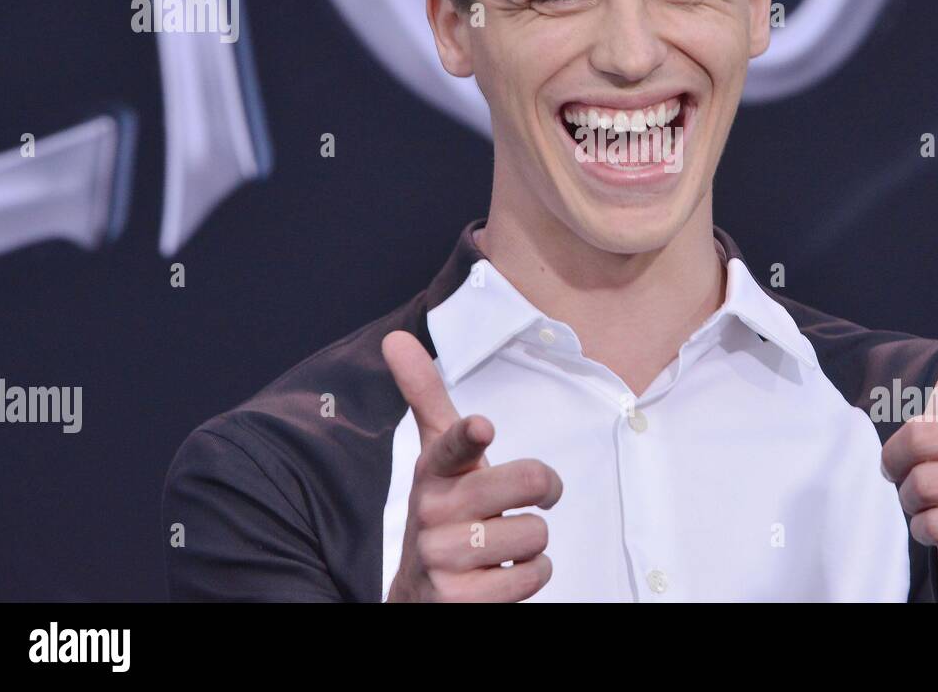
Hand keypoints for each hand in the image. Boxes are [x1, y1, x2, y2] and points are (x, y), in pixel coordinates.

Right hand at [380, 330, 562, 601]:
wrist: (423, 592)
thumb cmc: (447, 510)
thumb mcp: (439, 456)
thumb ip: (426, 397)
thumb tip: (394, 337)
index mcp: (432, 470)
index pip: (449, 445)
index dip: (469, 436)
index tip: (483, 427)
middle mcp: (432, 513)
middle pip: (525, 480)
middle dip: (543, 489)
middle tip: (529, 497)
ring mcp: (443, 560)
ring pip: (535, 533)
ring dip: (531, 541)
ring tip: (501, 545)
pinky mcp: (461, 600)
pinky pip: (533, 575)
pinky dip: (531, 575)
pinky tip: (501, 575)